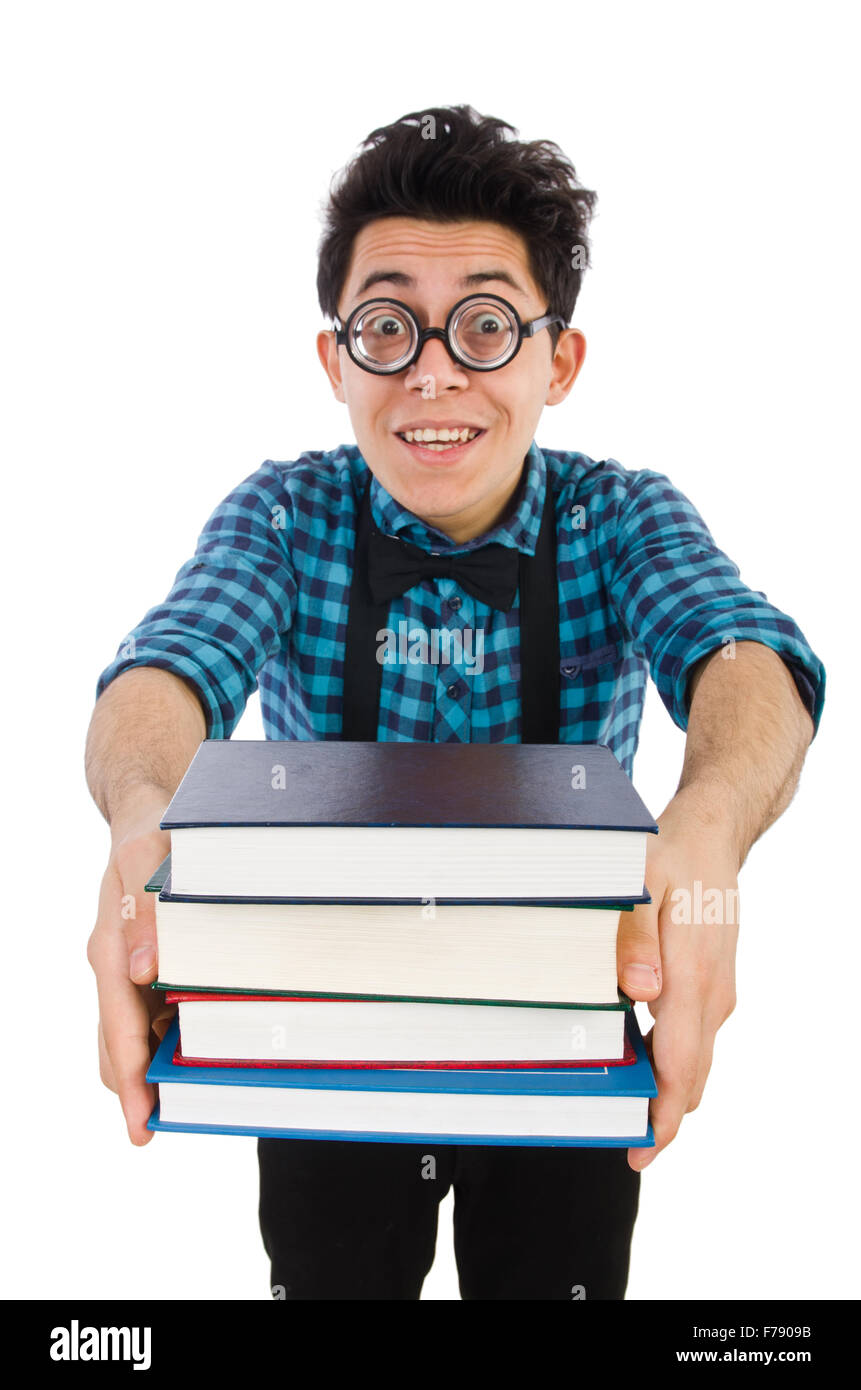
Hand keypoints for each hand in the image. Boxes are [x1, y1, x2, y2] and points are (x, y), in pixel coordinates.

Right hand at [87, 787, 174, 1144]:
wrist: (149, 812)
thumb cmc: (150, 834)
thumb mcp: (146, 856)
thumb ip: (142, 907)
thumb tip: (138, 970)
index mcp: (110, 950)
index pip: (117, 1031)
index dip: (130, 1082)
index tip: (143, 1127)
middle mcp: (117, 969)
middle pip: (123, 1049)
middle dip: (145, 1092)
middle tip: (183, 1124)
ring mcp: (133, 971)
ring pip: (142, 1038)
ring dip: (164, 1069)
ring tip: (206, 1098)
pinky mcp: (154, 966)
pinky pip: (162, 1013)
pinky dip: (180, 1037)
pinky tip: (215, 1049)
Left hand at [616, 791, 738, 1169]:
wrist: (714, 833)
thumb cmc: (670, 855)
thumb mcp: (640, 884)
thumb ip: (635, 938)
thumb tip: (639, 993)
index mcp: (691, 976)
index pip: (682, 1066)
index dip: (664, 1116)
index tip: (641, 1152)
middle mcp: (710, 993)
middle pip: (692, 1074)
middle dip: (662, 1115)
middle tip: (622, 1141)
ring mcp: (716, 990)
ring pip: (695, 1057)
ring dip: (666, 1087)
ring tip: (624, 1108)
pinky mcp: (712, 982)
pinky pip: (694, 1034)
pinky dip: (672, 1059)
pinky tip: (640, 1058)